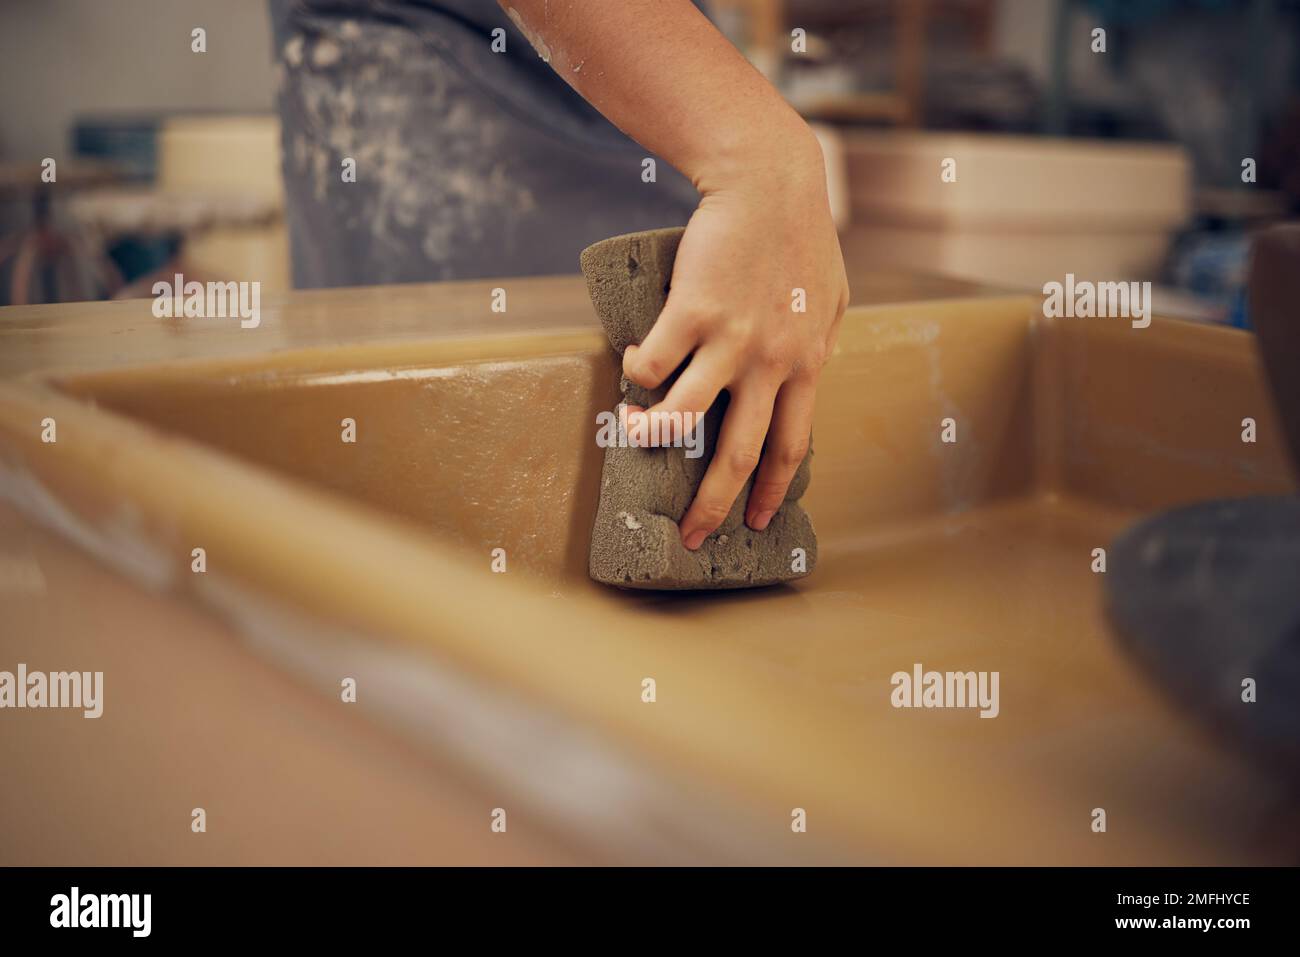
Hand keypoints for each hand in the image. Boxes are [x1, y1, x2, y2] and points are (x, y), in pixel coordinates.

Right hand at [623, 134, 848, 549]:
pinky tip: (635, 362)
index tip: (760, 522)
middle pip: (740, 454)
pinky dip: (638, 370)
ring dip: (653, 437)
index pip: (791, 446)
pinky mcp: (692, 312)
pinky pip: (654, 362)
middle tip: (693, 534)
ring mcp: (731, 341)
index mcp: (807, 365)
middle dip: (713, 503)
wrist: (768, 181)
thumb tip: (812, 372)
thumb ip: (821, 343)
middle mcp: (771, 364)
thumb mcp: (831, 299)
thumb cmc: (800, 235)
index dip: (773, 490)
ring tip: (633, 437)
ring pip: (685, 418)